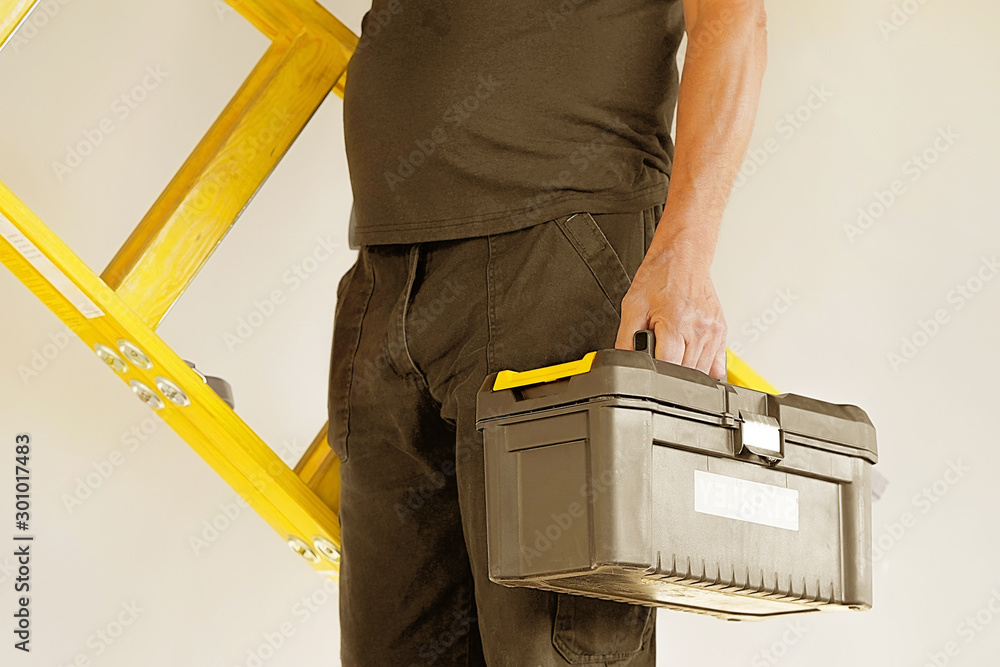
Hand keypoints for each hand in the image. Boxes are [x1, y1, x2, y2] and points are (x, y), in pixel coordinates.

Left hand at [615, 229, 727, 380]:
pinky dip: (703, 368)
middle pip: (685, 374)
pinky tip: (690, 356)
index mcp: (676, 324)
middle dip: (669, 371)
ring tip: (674, 349)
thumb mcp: (632, 306)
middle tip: (660, 352)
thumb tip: (624, 363)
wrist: (684, 256)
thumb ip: (625, 339)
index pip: (669, 368)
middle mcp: (699, 330)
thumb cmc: (660, 276)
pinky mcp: (721, 333)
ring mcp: (714, 333)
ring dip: (685, 371)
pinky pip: (716, 365)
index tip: (650, 365)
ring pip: (702, 373)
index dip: (655, 372)